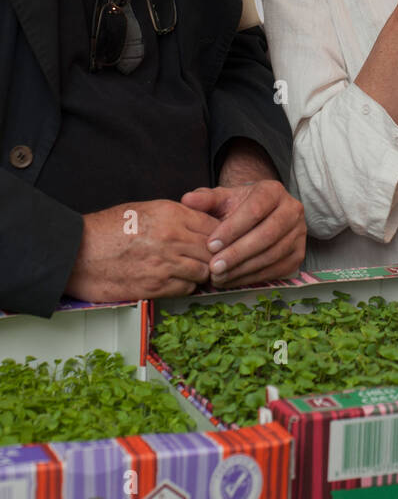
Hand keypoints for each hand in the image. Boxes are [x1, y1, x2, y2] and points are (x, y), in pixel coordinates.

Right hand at [67, 199, 217, 301]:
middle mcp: (172, 237)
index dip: (219, 235)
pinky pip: (186, 288)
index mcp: (171, 214)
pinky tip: (176, 281)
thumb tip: (199, 224)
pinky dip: (185, 286)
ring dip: (200, 273)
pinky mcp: (155, 286)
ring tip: (191, 271)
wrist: (77, 253)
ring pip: (203, 271)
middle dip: (213, 256)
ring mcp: (165, 263)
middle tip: (210, 260)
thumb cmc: (106, 230)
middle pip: (212, 250)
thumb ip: (175, 216)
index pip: (213, 225)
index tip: (218, 242)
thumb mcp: (144, 209)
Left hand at [181, 179, 305, 287]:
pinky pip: (277, 269)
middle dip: (238, 253)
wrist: (261, 215)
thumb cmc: (239, 207)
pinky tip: (232, 280)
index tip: (210, 245)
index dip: (233, 229)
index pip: (255, 210)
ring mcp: (298, 234)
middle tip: (213, 268)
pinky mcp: (298, 254)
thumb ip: (205, 199)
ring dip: (244, 269)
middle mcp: (292, 210)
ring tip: (219, 277)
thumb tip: (187, 200)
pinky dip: (253, 278)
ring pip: (273, 254)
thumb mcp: (223, 198)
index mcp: (273, 191)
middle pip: (267, 234)